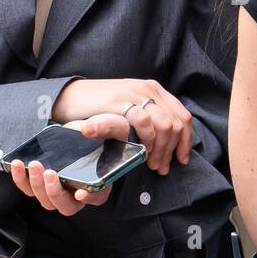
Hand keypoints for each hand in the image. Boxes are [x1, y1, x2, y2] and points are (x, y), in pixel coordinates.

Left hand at [6, 113, 127, 216]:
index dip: (89, 198)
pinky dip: (21, 179)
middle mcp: (79, 193)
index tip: (80, 193)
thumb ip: (105, 127)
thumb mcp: (114, 127)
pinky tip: (18, 163)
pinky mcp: (43, 182)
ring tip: (34, 164)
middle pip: (66, 205)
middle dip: (54, 192)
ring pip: (46, 200)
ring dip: (37, 185)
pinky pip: (29, 189)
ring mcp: (60, 190)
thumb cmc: (105, 134)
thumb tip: (87, 130)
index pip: (97, 197)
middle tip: (49, 172)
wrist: (85, 132)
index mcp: (101, 184)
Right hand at [51, 78, 192, 174]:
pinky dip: (146, 140)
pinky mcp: (120, 101)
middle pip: (176, 123)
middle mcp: (148, 89)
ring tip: (150, 164)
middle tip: (161, 168)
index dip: (186, 141)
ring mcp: (135, 94)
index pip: (182, 116)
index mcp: (154, 90)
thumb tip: (168, 141)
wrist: (71, 98)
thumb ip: (148, 117)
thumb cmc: (100, 108)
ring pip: (164, 124)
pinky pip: (143, 122)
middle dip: (172, 150)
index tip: (181, 160)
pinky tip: (140, 151)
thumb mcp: (130, 108)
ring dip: (160, 149)